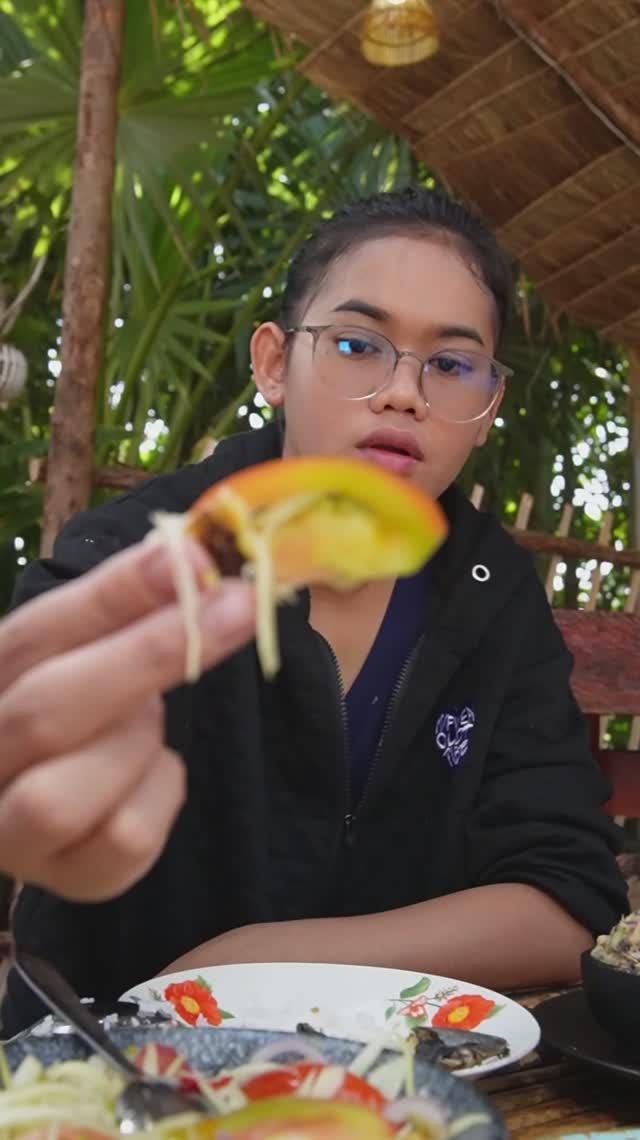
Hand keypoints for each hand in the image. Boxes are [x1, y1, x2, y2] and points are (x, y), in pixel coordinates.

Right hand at [0, 538, 254, 900]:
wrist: (44, 790)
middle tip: (236, 605)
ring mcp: (9, 834)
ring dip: (138, 737)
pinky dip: (161, 788)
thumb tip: (191, 554)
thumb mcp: (81, 646)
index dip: (112, 595)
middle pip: (45, 713)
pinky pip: (128, 837)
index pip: (33, 635)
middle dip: (149, 654)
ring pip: (71, 793)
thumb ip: (121, 609)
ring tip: (142, 718)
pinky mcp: (68, 878)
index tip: (188, 556)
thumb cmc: (73, 699)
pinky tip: (148, 771)